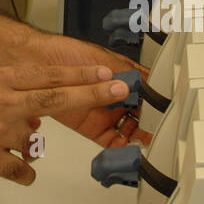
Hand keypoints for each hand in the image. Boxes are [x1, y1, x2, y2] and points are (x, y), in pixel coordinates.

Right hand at [0, 63, 128, 182]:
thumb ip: (9, 95)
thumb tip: (37, 115)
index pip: (47, 74)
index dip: (79, 74)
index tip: (106, 73)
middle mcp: (2, 101)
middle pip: (57, 96)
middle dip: (93, 92)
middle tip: (120, 89)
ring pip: (34, 140)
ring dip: (22, 144)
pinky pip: (21, 169)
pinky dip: (20, 171)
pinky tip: (6, 167)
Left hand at [13, 32, 150, 149]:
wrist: (36, 62)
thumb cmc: (67, 53)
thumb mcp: (105, 59)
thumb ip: (128, 73)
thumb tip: (151, 83)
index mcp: (123, 78)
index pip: (147, 96)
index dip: (158, 106)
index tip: (167, 115)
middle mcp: (115, 97)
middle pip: (141, 116)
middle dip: (151, 126)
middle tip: (160, 134)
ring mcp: (104, 112)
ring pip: (129, 130)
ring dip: (139, 138)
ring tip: (148, 144)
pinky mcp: (90, 127)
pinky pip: (111, 141)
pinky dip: (122, 147)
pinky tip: (130, 149)